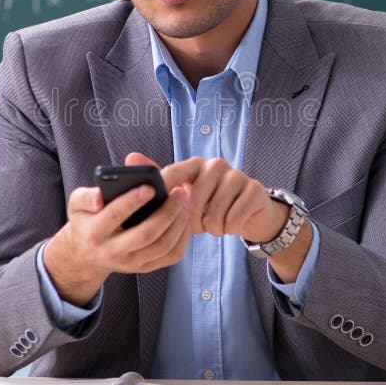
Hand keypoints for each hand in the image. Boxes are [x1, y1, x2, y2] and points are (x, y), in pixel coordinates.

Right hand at [42, 167, 189, 305]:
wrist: (87, 253)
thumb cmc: (87, 220)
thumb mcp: (76, 204)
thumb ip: (85, 197)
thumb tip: (100, 198)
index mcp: (94, 233)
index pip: (115, 216)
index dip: (133, 201)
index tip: (150, 186)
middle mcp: (112, 252)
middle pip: (145, 234)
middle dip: (166, 212)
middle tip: (179, 192)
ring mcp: (131, 263)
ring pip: (162, 246)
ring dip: (178, 223)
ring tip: (184, 201)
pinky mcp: (146, 267)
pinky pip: (171, 255)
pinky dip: (183, 236)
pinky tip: (184, 218)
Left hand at [150, 154, 311, 282]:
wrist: (249, 212)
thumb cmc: (210, 203)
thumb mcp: (185, 195)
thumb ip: (161, 180)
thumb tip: (130, 156)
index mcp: (195, 165)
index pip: (175, 174)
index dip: (166, 192)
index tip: (160, 208)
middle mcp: (216, 165)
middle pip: (194, 202)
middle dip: (194, 222)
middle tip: (200, 225)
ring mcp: (237, 175)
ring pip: (215, 214)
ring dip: (213, 228)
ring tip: (216, 224)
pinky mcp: (255, 189)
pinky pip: (234, 219)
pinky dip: (230, 228)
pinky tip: (231, 223)